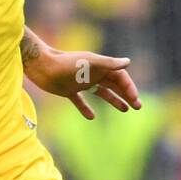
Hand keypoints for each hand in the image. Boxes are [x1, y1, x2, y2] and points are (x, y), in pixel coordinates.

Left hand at [27, 48, 141, 120]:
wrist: (42, 66)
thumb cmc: (67, 63)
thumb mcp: (90, 63)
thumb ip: (109, 63)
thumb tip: (128, 62)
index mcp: (99, 66)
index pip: (120, 77)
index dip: (129, 87)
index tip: (135, 99)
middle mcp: (92, 74)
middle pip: (114, 85)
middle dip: (126, 94)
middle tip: (138, 106)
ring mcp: (81, 83)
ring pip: (101, 92)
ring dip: (113, 100)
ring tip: (124, 109)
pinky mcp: (68, 91)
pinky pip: (80, 101)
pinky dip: (86, 108)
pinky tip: (91, 117)